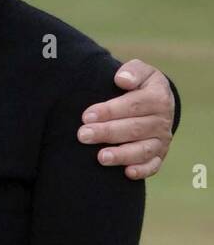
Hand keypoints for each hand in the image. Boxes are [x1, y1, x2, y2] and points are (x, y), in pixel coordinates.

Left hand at [78, 60, 174, 179]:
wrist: (157, 102)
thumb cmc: (140, 85)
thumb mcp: (141, 71)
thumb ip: (133, 71)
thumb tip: (121, 80)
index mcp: (158, 97)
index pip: (133, 105)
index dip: (109, 111)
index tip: (86, 116)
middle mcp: (162, 121)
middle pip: (134, 128)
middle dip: (106, 133)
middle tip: (83, 135)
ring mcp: (161, 140)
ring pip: (143, 150)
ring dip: (122, 155)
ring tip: (101, 157)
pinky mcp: (159, 156)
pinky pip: (153, 166)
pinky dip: (142, 171)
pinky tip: (127, 173)